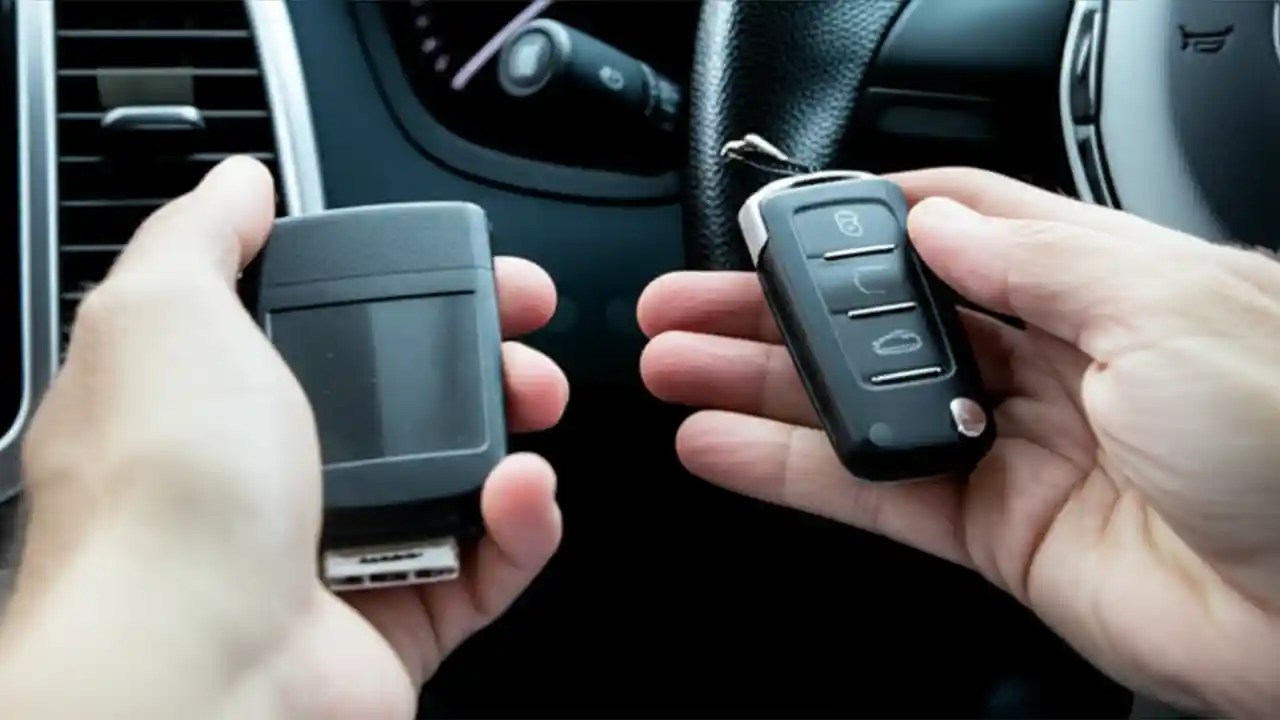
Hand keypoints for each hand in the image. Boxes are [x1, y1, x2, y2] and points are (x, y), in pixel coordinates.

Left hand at [0, 157, 568, 719]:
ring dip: (512, 432)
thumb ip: (202, 236)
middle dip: (481, 353)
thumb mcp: (164, 313)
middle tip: (524, 333)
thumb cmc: (169, 494)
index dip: (399, 286)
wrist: (199, 668)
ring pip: (457, 477)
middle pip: (406, 397)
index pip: (324, 323)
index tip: (459, 265)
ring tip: (534, 405)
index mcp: (213, 399)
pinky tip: (521, 490)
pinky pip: (487, 563)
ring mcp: (339, 551)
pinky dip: (521, 525)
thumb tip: (239, 185)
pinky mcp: (401, 618)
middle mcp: (273, 478)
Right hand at [638, 168, 1279, 717]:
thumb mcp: (1168, 304)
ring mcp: (1010, 446)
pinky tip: (720, 446)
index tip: (775, 222)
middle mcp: (1047, 359)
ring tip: (675, 365)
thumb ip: (1035, 259)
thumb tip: (935, 224)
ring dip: (759, 385)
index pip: (952, 229)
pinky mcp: (990, 529)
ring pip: (857, 404)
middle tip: (691, 302)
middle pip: (880, 318)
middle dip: (778, 307)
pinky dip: (786, 469)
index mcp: (1096, 281)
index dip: (859, 223)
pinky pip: (868, 492)